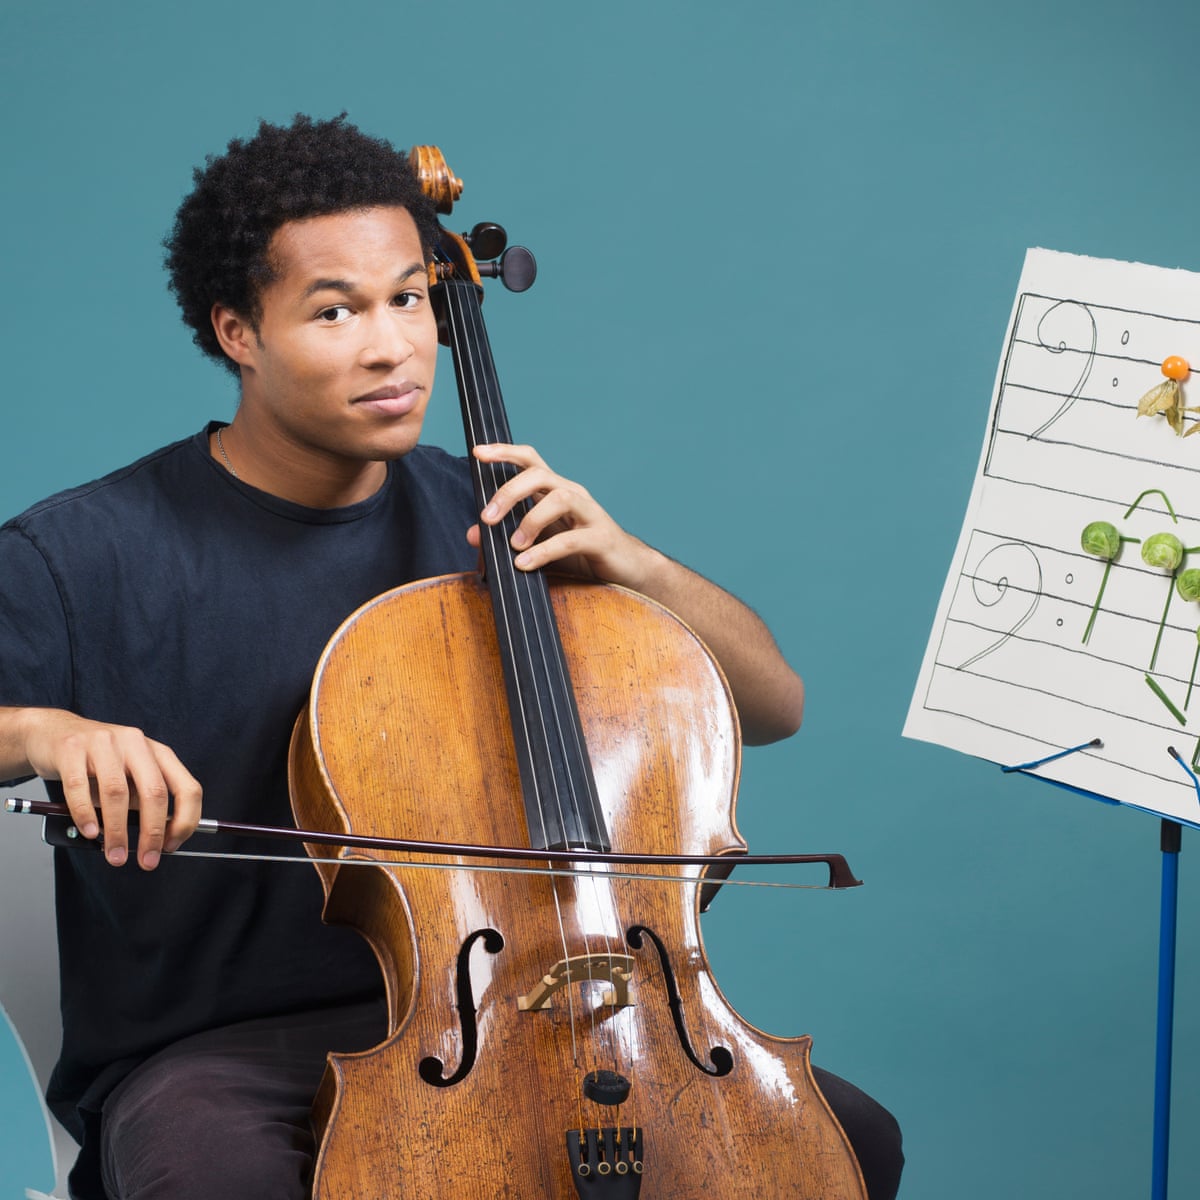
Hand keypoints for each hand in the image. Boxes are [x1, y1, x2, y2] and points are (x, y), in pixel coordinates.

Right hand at [16, 708, 201, 869]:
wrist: (52, 732)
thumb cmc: (97, 762)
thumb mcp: (129, 776)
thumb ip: (144, 801)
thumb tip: (159, 841)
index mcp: (157, 752)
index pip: (187, 788)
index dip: (185, 820)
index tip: (172, 846)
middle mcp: (135, 743)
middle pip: (154, 792)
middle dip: (153, 832)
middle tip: (147, 861)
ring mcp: (103, 743)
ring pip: (116, 792)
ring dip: (118, 830)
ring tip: (115, 854)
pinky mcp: (72, 749)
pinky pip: (79, 787)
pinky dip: (86, 814)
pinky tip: (91, 833)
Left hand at [468, 443, 654, 587]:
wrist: (627, 572)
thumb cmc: (581, 556)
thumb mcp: (537, 546)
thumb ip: (504, 539)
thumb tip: (473, 535)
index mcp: (556, 491)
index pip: (530, 461)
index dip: (504, 452)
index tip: (477, 453)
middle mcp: (573, 495)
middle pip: (540, 474)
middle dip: (509, 492)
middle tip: (488, 518)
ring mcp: (590, 514)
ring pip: (559, 498)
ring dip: (530, 520)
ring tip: (513, 545)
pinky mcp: (602, 538)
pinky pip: (571, 539)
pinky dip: (544, 551)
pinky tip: (526, 563)